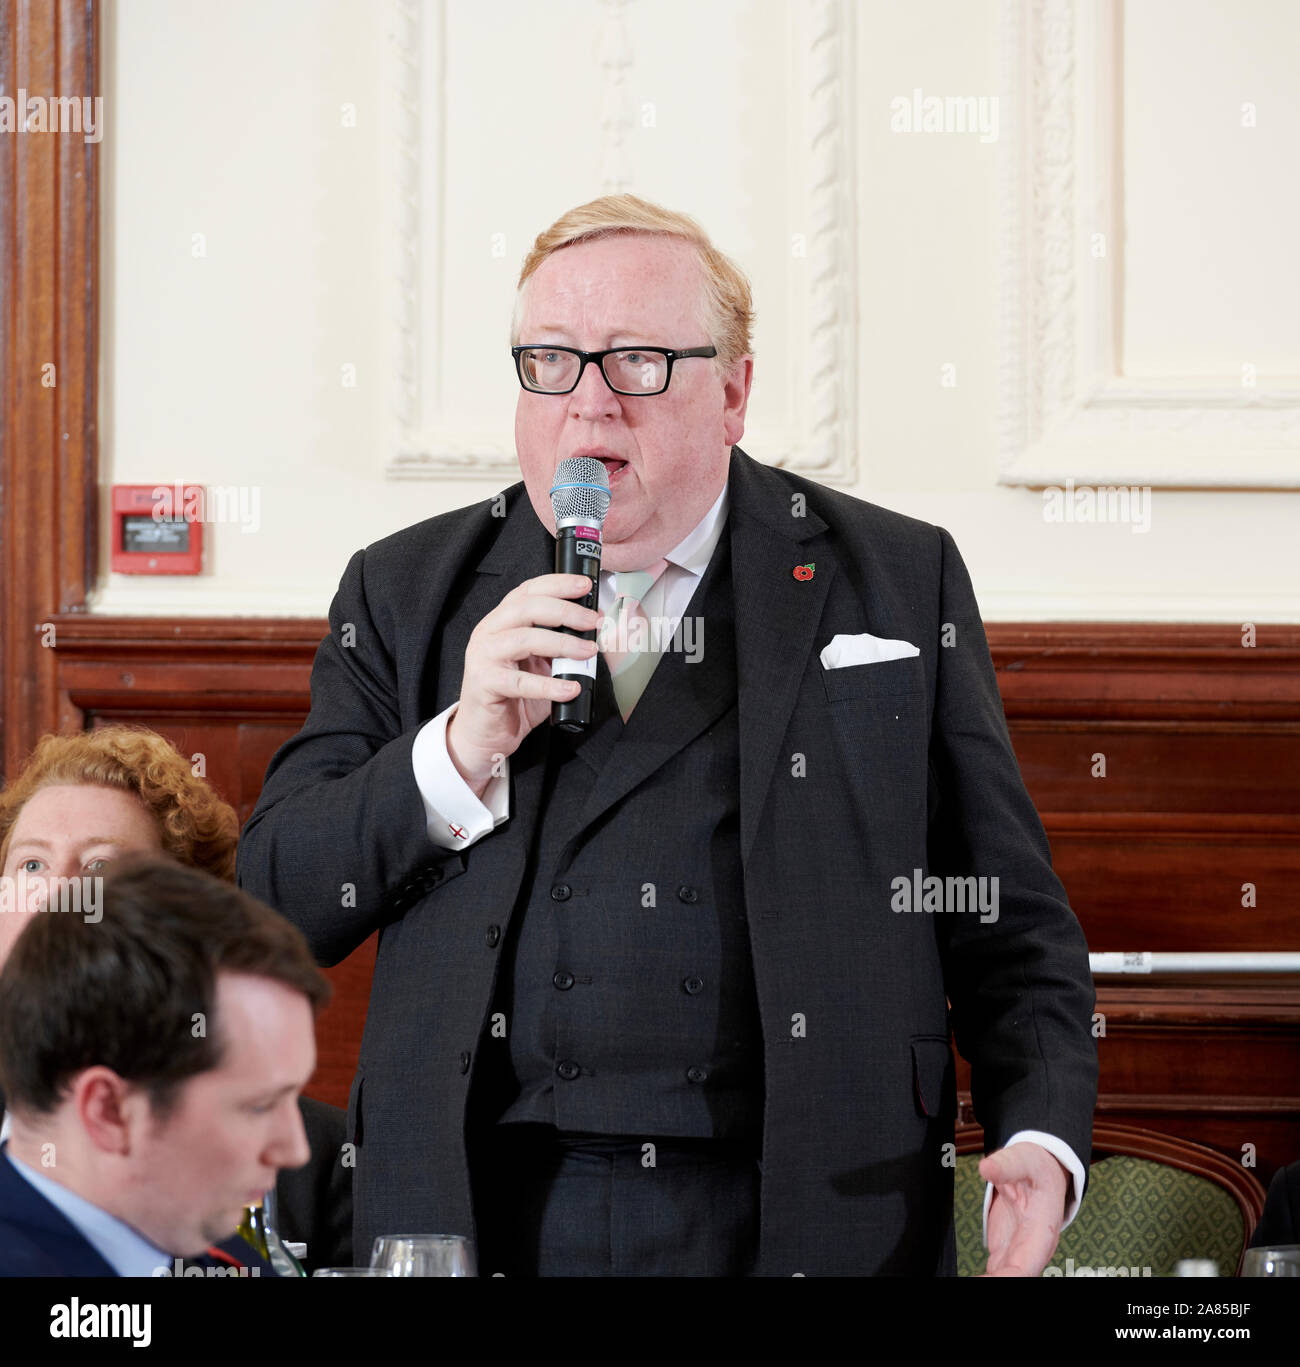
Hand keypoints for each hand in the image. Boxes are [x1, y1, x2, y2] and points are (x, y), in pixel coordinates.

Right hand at [446, 572, 599, 794]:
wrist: (485, 732)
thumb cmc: (513, 696)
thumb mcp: (539, 663)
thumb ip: (558, 644)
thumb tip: (592, 631)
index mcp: (502, 621)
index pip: (528, 590)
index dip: (557, 584)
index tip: (585, 586)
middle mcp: (489, 632)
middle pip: (527, 608)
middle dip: (566, 611)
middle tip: (593, 622)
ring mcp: (483, 657)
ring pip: (524, 639)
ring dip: (563, 644)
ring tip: (588, 652)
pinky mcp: (484, 684)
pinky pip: (520, 682)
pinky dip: (549, 685)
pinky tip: (571, 688)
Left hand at [979, 1141, 1068, 1275]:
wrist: (1041, 1172)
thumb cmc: (1037, 1167)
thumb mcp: (1024, 1159)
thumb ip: (1006, 1164)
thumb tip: (985, 1167)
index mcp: (1041, 1232)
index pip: (1025, 1267)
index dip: (1008, 1277)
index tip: (988, 1278)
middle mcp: (1031, 1249)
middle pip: (1013, 1276)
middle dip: (993, 1281)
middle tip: (972, 1280)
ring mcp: (1016, 1251)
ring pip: (1002, 1276)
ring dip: (986, 1280)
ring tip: (966, 1279)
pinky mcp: (1003, 1249)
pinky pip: (994, 1272)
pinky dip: (983, 1278)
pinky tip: (966, 1278)